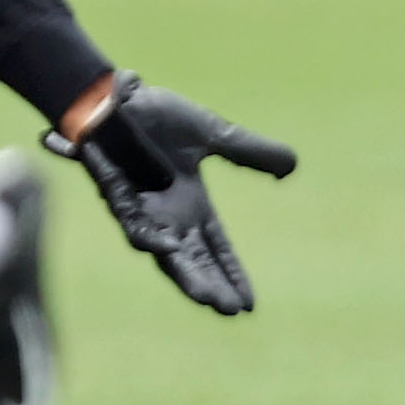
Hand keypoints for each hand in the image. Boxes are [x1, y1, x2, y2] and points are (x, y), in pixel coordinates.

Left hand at [45, 73, 293, 316]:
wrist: (115, 94)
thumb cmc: (156, 115)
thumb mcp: (213, 133)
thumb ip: (248, 151)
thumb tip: (291, 166)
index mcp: (189, 205)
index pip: (214, 249)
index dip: (230, 274)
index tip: (248, 305)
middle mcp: (164, 214)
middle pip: (190, 260)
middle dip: (209, 286)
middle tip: (228, 310)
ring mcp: (138, 207)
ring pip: (161, 252)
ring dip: (181, 274)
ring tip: (204, 296)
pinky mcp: (113, 191)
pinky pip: (131, 220)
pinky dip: (147, 235)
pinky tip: (166, 249)